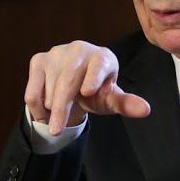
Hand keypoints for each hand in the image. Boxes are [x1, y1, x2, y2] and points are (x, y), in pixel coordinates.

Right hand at [25, 41, 151, 135]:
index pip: (99, 65)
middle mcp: (80, 50)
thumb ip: (125, 104)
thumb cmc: (97, 92)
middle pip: (68, 81)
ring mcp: (58, 52)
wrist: (75, 82)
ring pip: (49, 88)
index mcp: (103, 57)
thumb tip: (146, 110)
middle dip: (61, 108)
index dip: (93, 77)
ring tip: (57, 120)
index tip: (88, 92)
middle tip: (57, 130)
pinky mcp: (40, 59)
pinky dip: (37, 107)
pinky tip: (45, 113)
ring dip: (51, 110)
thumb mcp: (110, 99)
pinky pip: (33, 88)